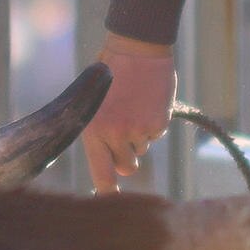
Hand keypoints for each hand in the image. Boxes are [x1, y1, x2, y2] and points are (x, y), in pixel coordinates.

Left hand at [83, 41, 177, 188]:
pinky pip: (156, 133)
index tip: (110, 201)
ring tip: (133, 106)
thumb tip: (108, 163)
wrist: (136, 48)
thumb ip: (98, 132)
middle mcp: (114, 135)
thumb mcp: (92, 104)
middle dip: (126, 156)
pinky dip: (153, 122)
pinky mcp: (158, 122)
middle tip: (124, 130)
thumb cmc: (109, 73)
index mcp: (93, 131)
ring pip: (141, 149)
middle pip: (126, 168)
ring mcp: (138, 130)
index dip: (107, 193)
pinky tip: (146, 100)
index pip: (101, 176)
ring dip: (138, 136)